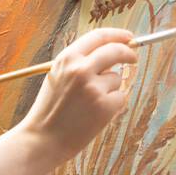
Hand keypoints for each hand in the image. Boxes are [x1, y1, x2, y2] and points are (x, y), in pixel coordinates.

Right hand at [16, 27, 137, 164]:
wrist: (42, 140)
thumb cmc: (49, 111)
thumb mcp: (57, 77)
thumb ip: (79, 64)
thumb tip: (109, 56)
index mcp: (67, 58)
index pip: (98, 36)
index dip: (116, 35)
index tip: (128, 37)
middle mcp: (80, 69)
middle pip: (115, 51)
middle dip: (128, 53)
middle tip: (133, 59)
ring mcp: (93, 87)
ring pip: (116, 79)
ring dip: (109, 90)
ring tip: (88, 106)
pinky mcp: (104, 105)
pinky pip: (120, 98)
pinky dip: (112, 107)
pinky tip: (94, 117)